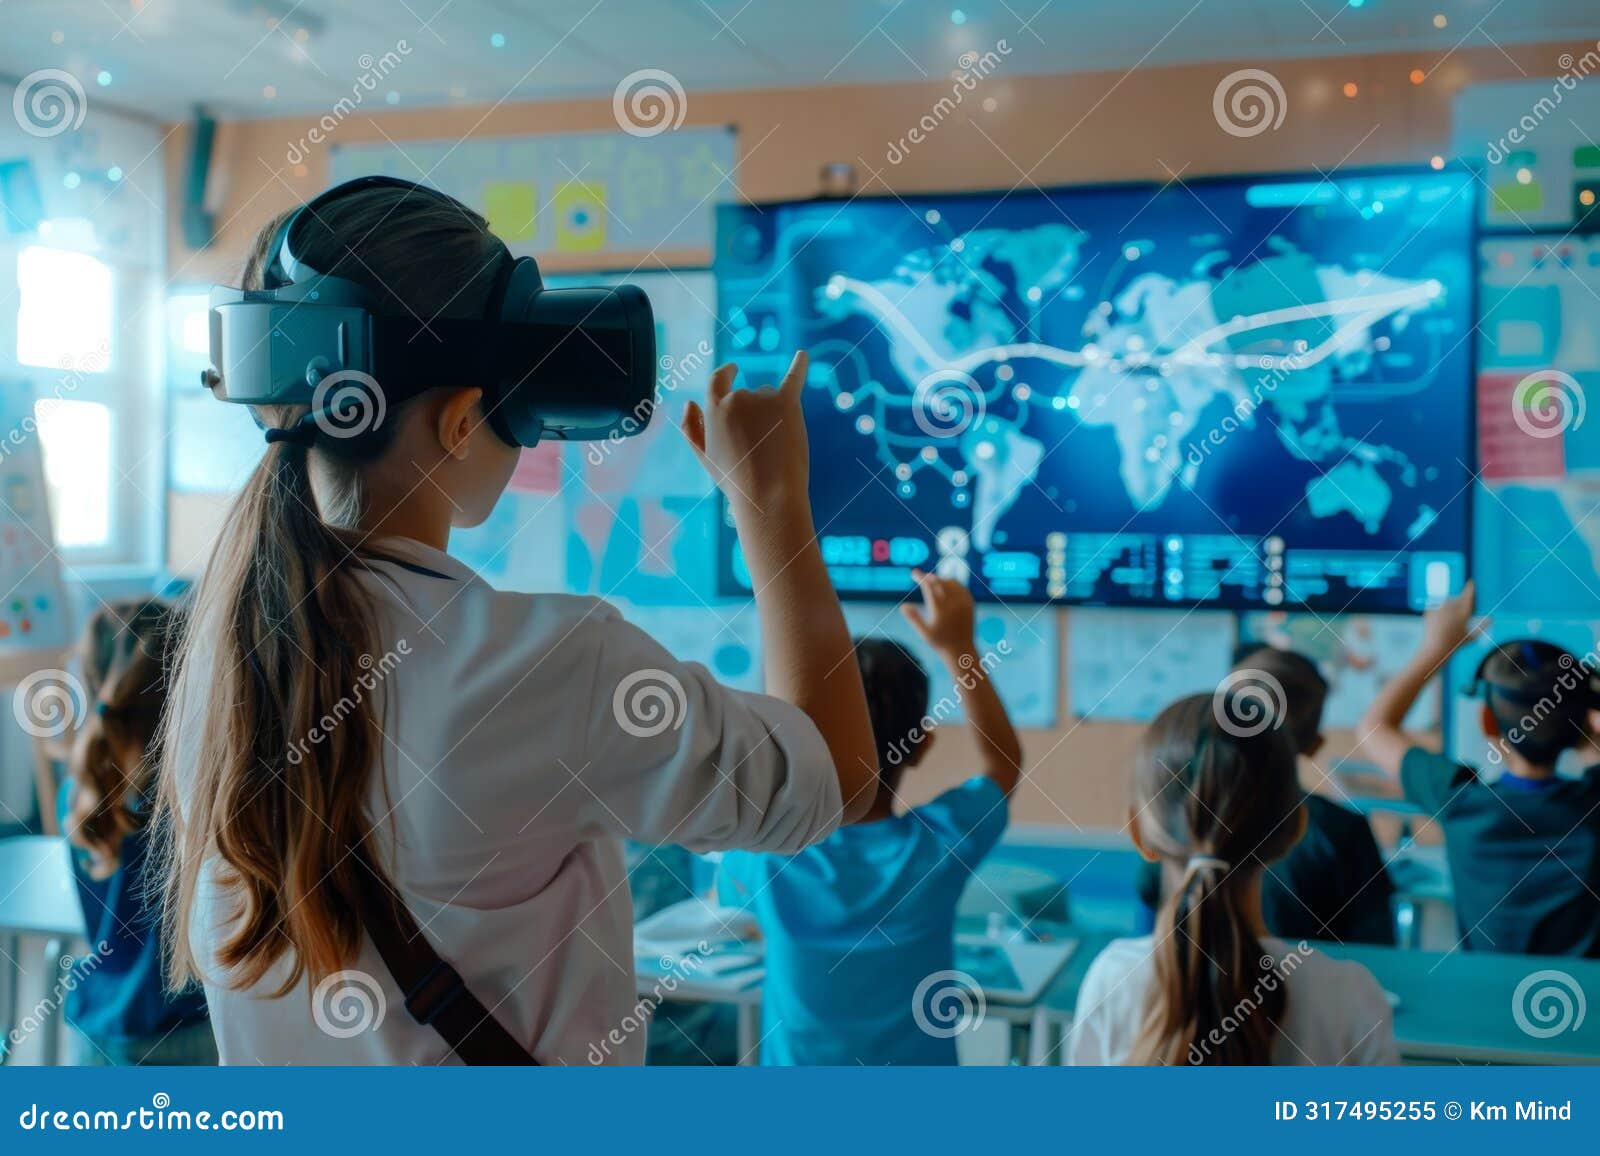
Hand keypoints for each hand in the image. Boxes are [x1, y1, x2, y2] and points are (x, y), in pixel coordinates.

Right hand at [681, 352, 810, 516]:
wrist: (768, 495)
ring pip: (770, 396)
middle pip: (749, 395)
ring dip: (773, 413)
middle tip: (761, 447)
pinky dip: (800, 365)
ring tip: (776, 447)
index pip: (718, 380)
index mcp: (713, 408)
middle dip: (756, 414)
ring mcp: (763, 399)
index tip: (734, 368)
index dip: (726, 373)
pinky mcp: (788, 404)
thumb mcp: (705, 458)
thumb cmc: (735, 481)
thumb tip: (689, 402)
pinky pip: (794, 378)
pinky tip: (803, 355)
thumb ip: (691, 429)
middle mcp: (736, 398)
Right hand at [901, 568, 977, 660]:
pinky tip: (946, 586)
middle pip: (939, 582)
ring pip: (951, 583)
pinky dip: (952, 584)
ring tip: (932, 581)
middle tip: (921, 576)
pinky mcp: (970, 604)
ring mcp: (963, 603)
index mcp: (940, 610)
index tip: (914, 573)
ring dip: (940, 579)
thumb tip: (902, 606)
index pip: (929, 587)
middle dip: (929, 577)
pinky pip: (961, 587)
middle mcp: (953, 604)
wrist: (962, 651)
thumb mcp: (924, 632)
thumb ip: (914, 618)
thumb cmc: (940, 643)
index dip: (921, 577)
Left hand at [1421, 580, 1484, 657]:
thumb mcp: (1471, 636)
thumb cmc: (1455, 644)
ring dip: (1450, 606)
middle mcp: (1451, 608)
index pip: (1468, 596)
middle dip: (1460, 603)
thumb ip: (1482, 626)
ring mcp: (1439, 608)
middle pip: (1458, 599)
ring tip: (1449, 620)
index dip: (1471, 588)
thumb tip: (1491, 619)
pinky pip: (1436, 606)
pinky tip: (1440, 620)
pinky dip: (1438, 610)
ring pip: (1447, 601)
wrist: (1436, 648)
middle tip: (1459, 616)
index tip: (1472, 581)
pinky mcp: (1430, 610)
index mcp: (1463, 613)